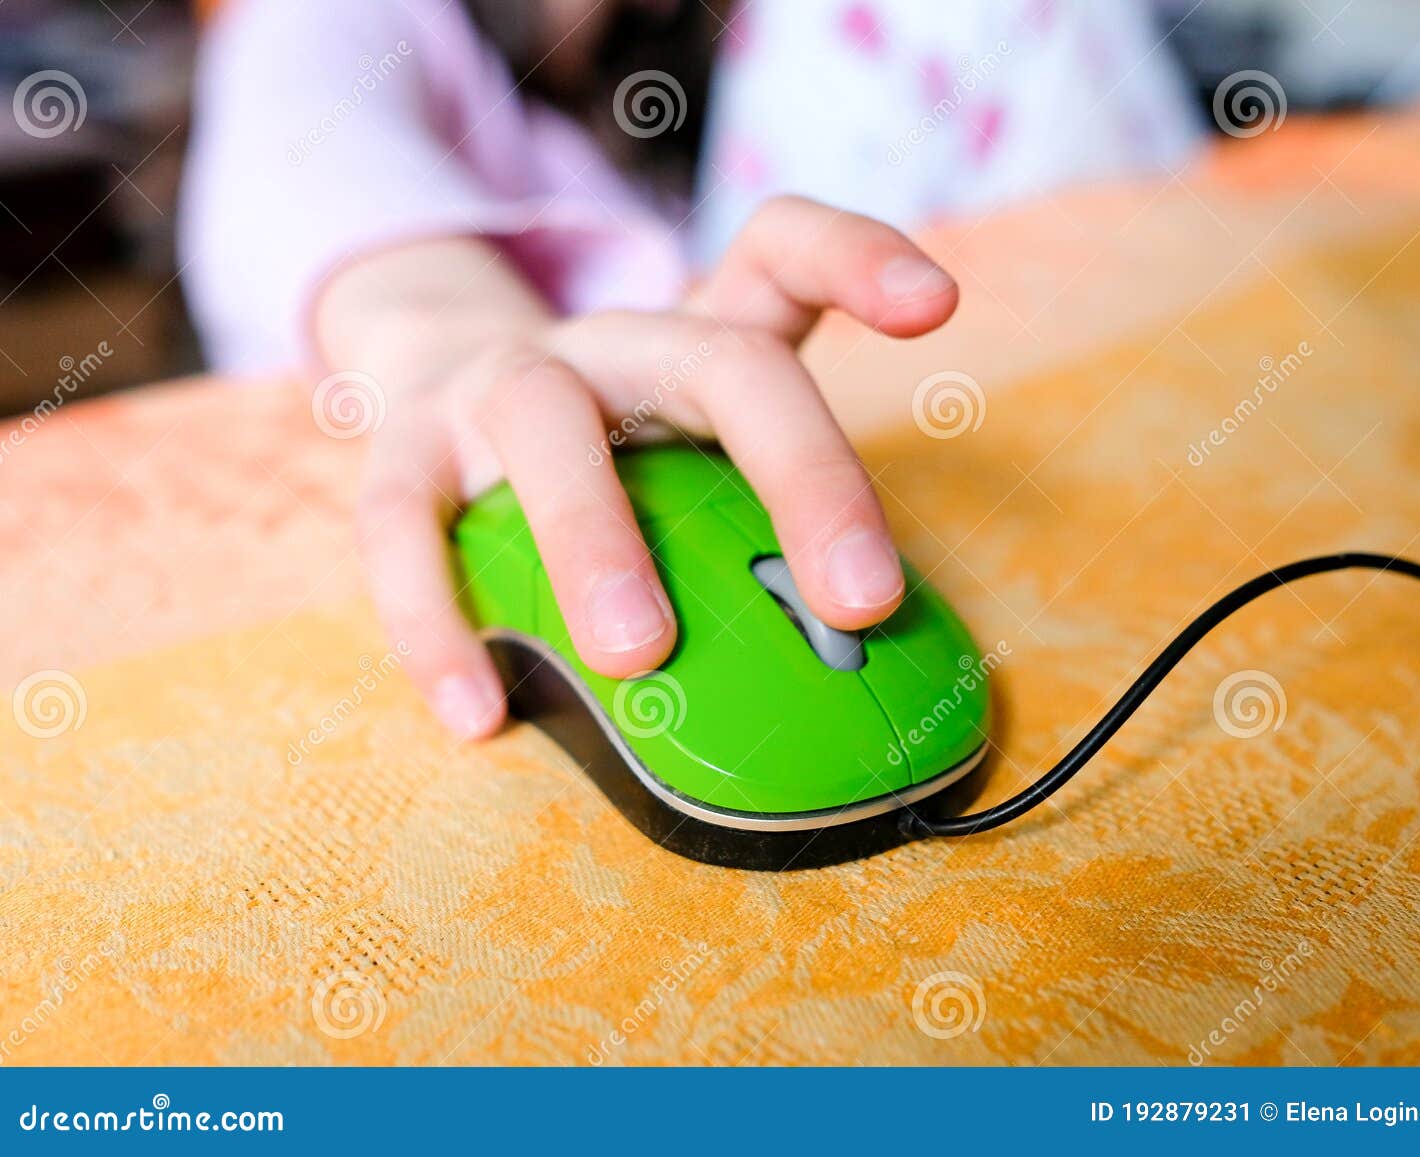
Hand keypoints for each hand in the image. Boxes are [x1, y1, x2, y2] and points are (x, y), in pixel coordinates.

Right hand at [327, 197, 958, 738]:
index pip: (786, 251)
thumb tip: (851, 648)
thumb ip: (771, 526)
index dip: (860, 258)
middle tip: (857, 602)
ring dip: (594, 538)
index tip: (934, 305)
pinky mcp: (404, 448)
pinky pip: (405, 527)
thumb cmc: (610, 452)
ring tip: (637, 655)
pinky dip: (436, 622)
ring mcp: (501, 383)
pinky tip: (479, 716)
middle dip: (803, 473)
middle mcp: (614, 343)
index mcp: (702, 339)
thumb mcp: (695, 456)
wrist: (438, 393)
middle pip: (718, 361)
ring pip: (547, 426)